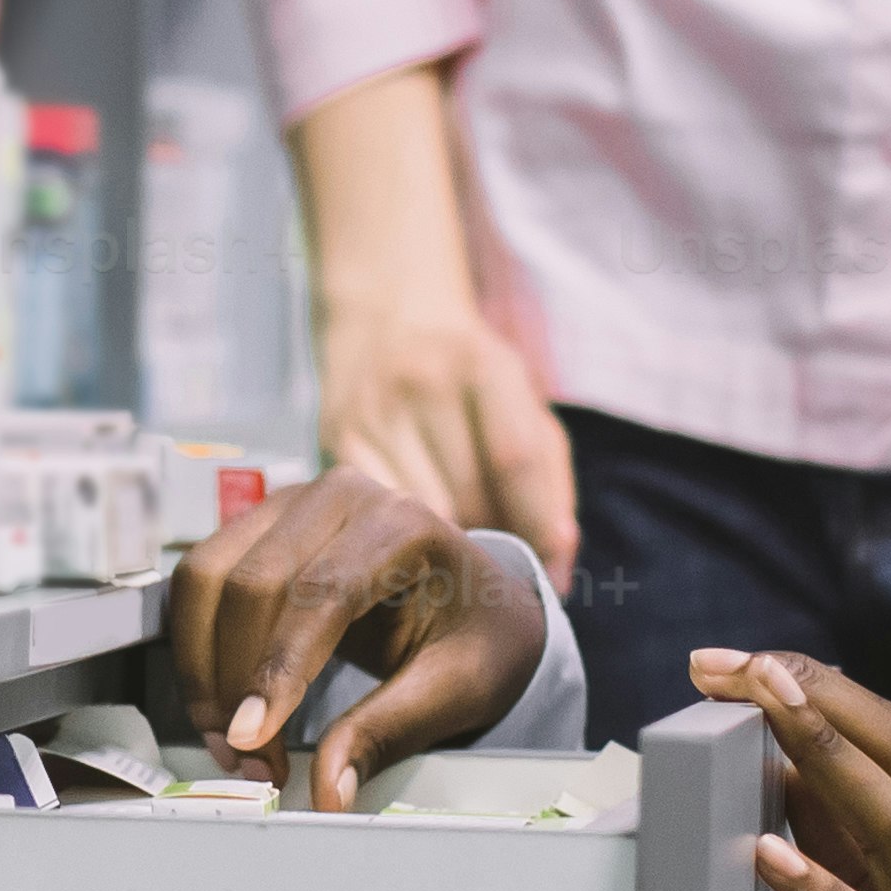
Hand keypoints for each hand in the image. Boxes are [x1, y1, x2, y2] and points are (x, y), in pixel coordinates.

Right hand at [162, 467, 552, 809]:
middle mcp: (339, 497)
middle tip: (248, 759)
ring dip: (203, 667)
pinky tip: (222, 706)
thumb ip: (387, 733)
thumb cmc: (480, 636)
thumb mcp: (458, 689)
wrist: (479, 601)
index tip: (251, 735)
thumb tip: (327, 790)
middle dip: (235, 681)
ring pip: (206, 577)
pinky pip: (201, 582)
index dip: (277, 667)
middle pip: (250, 583)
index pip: (320, 592)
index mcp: (402, 524)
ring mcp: (291, 506)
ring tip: (230, 741)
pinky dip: (198, 649)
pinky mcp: (259, 529)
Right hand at [318, 300, 581, 571]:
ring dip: (448, 547)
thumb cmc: (468, 378)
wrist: (386, 321)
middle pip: (468, 497)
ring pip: (421, 516)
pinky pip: (377, 517)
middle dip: (494, 540)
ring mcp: (373, 411)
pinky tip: (414, 538)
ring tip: (459, 546)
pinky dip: (402, 540)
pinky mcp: (335, 441)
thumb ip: (549, 482)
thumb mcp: (522, 403)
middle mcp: (424, 381)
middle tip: (500, 558)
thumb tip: (556, 569)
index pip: (515, 459)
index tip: (547, 569)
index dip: (536, 526)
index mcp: (484, 364)